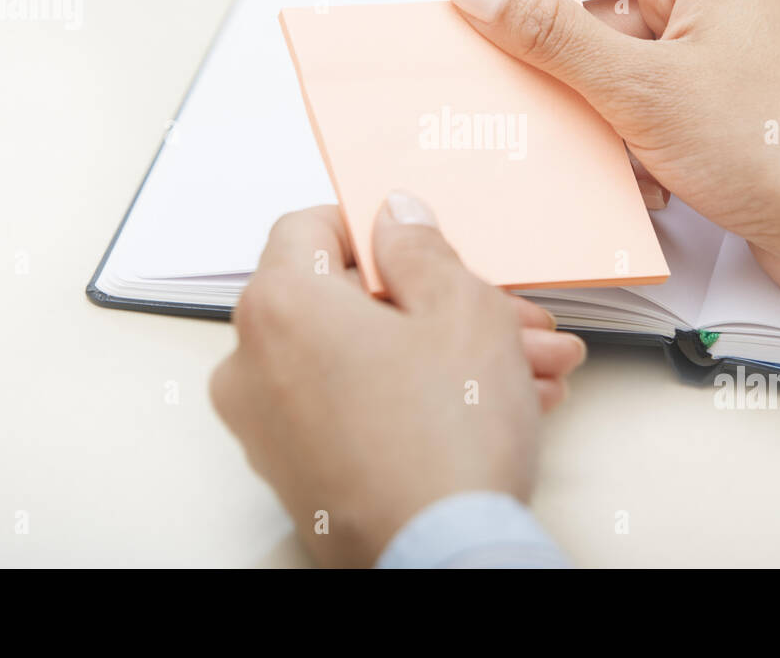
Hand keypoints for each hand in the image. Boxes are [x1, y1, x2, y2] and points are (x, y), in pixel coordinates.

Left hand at [210, 195, 584, 566]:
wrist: (446, 561)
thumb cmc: (447, 443)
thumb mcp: (461, 307)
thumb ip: (421, 246)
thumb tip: (395, 219)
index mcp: (280, 304)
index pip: (309, 226)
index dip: (373, 227)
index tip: (419, 243)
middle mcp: (253, 363)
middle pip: (348, 300)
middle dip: (441, 305)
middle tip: (506, 316)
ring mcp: (268, 425)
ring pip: (364, 357)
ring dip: (445, 354)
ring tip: (525, 370)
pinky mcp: (295, 471)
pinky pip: (355, 407)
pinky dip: (414, 397)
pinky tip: (492, 405)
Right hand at [441, 0, 779, 312]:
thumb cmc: (770, 147)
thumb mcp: (639, 86)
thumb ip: (546, 32)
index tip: (491, 55)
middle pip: (583, 15)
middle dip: (565, 78)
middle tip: (551, 118)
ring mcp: (707, 51)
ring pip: (604, 73)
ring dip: (600, 125)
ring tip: (631, 160)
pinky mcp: (709, 104)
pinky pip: (634, 111)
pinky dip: (630, 149)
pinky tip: (655, 183)